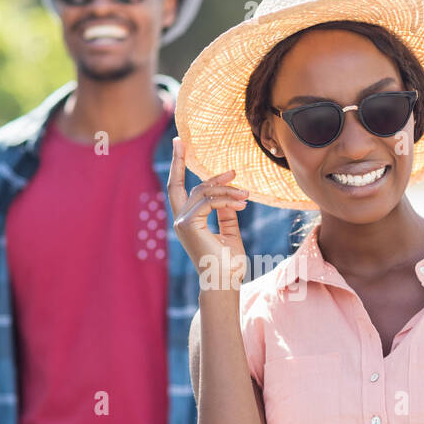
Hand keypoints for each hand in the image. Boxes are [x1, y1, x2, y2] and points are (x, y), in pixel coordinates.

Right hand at [167, 138, 248, 290]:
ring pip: (202, 192)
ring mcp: (182, 223)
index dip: (178, 168)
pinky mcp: (189, 225)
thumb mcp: (229, 234)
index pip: (180, 191)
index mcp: (187, 222)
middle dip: (177, 161)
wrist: (225, 283)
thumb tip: (231, 198)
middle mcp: (180, 221)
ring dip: (227, 189)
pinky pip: (209, 202)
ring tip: (246, 195)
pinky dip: (227, 199)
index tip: (180, 147)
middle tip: (181, 140)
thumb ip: (227, 215)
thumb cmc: (228, 265)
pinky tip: (242, 203)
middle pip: (177, 185)